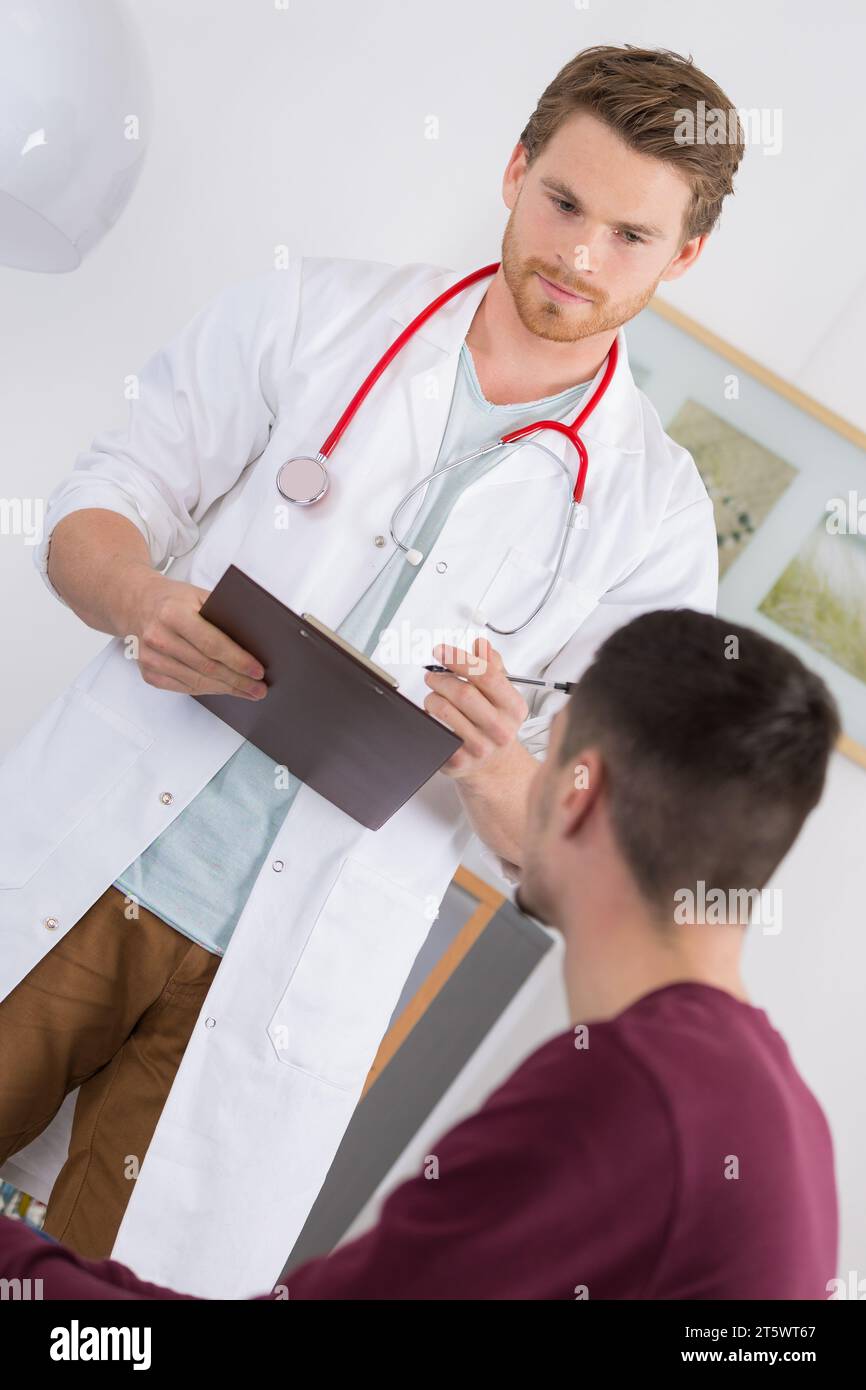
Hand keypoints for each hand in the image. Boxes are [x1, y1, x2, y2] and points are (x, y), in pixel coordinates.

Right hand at [120, 570, 267, 698]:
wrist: (135, 603)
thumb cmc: (173, 599)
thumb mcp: (198, 595)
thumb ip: (222, 614)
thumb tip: (255, 640)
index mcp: (173, 614)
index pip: (212, 644)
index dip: (238, 661)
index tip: (258, 671)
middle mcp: (158, 637)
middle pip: (207, 667)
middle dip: (237, 681)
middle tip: (259, 688)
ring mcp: (150, 658)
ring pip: (196, 682)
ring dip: (225, 689)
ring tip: (248, 692)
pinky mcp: (148, 673)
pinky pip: (183, 688)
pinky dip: (207, 690)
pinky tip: (224, 689)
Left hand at [423, 637, 527, 778]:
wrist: (495, 765)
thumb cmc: (496, 724)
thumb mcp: (502, 695)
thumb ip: (492, 667)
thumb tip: (482, 645)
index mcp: (513, 708)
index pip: (487, 675)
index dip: (460, 659)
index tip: (442, 651)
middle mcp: (500, 729)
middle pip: (463, 692)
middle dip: (441, 679)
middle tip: (433, 675)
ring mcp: (480, 747)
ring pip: (444, 710)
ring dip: (432, 697)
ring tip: (434, 696)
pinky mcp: (459, 761)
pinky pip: (434, 730)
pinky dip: (428, 717)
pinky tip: (433, 715)